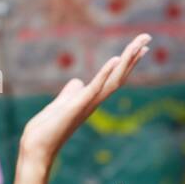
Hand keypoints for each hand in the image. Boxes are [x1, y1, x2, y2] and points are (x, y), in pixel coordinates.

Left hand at [17, 34, 150, 167]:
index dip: (127, 61)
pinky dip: (105, 73)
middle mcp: (94, 101)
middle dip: (133, 56)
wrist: (37, 146)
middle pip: (120, 75)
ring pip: (113, 80)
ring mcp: (88, 104)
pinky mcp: (77, 105)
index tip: (141, 46)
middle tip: (147, 37)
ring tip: (139, 45)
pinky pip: (95, 87)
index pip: (114, 77)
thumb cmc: (48, 128)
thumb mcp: (62, 103)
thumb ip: (72, 91)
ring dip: (126, 62)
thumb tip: (77, 81)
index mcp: (91, 98)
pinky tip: (115, 59)